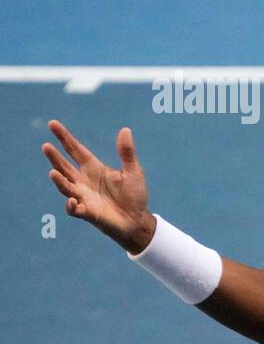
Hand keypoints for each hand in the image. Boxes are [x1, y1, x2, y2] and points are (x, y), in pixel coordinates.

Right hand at [42, 120, 155, 252]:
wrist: (137, 220)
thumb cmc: (134, 195)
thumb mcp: (133, 171)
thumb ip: (127, 153)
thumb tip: (125, 129)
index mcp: (94, 168)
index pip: (75, 150)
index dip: (64, 138)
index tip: (52, 124)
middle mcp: (84, 181)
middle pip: (64, 166)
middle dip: (55, 157)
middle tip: (46, 146)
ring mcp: (83, 196)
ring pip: (65, 187)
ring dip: (59, 181)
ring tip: (53, 173)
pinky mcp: (88, 212)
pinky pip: (75, 209)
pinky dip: (72, 206)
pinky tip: (72, 201)